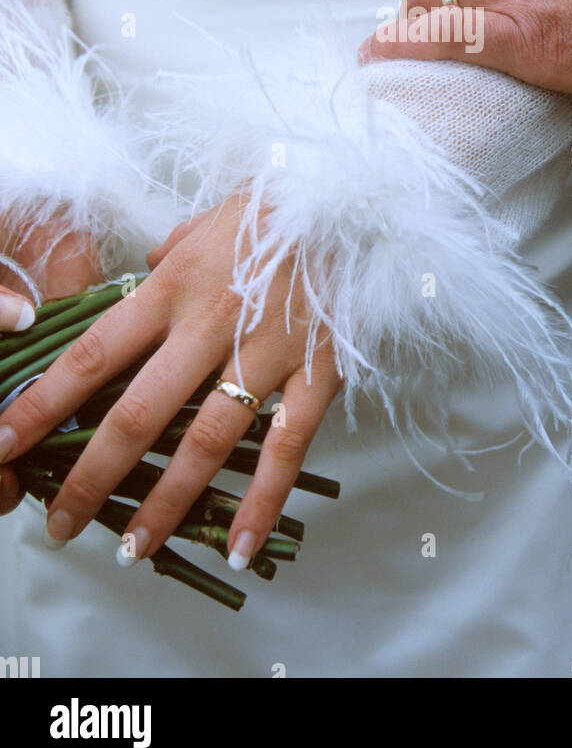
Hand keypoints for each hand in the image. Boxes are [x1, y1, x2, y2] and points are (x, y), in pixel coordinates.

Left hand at [0, 195, 340, 566]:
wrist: (360, 198)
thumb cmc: (278, 204)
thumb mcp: (208, 217)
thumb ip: (169, 253)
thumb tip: (142, 272)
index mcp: (176, 285)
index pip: (94, 354)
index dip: (45, 404)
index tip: (5, 442)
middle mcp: (211, 325)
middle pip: (139, 414)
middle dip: (92, 476)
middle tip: (60, 523)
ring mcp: (267, 354)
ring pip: (206, 442)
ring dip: (166, 503)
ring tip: (134, 549)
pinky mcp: (317, 373)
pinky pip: (287, 448)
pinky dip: (262, 502)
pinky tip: (237, 545)